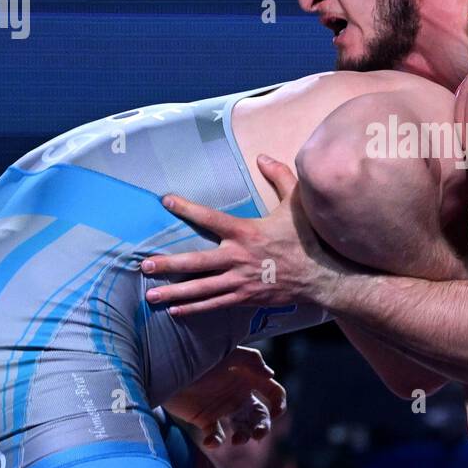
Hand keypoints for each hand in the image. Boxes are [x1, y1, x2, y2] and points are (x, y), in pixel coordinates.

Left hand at [140, 156, 345, 317]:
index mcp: (246, 232)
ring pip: (201, 289)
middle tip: (143, 266)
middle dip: (167, 265)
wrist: (323, 276)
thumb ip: (279, 177)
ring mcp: (240, 281)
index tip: (165, 201)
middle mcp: (238, 258)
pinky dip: (194, 308)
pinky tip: (175, 310)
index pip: (209, 218)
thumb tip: (262, 157)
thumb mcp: (296, 202)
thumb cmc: (308, 237)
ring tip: (149, 296)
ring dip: (174, 292)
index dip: (186, 208)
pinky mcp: (245, 298)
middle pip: (195, 263)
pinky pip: (215, 304)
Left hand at [163, 347, 286, 449]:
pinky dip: (216, 441)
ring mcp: (222, 408)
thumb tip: (271, 375)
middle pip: (260, 415)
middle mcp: (238, 394)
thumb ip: (252, 360)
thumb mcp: (228, 352)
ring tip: (236, 440)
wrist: (165, 365)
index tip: (276, 412)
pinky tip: (211, 441)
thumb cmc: (198, 354)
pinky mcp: (205, 420)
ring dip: (244, 436)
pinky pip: (216, 435)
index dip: (279, 402)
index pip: (273, 391)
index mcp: (247, 378)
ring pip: (242, 428)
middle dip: (263, 426)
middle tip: (257, 435)